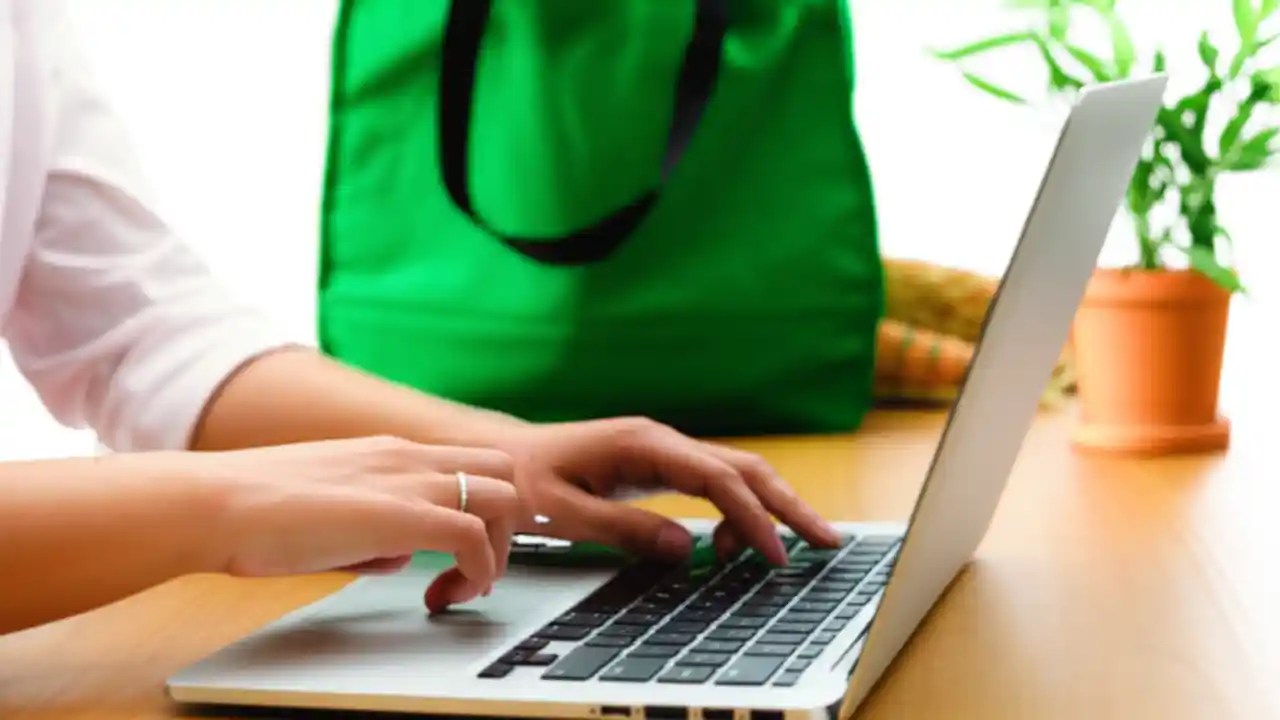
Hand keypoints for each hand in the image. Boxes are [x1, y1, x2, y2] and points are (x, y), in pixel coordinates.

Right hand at [189, 436, 519, 611]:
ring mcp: (409, 483)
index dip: (482, 508)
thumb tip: (401, 555)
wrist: (216, 504)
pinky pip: (472, 537)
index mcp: (391, 453)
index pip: (471, 463)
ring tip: (465, 586)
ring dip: (498, 549)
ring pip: (503, 498)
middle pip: (504, 473)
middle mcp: (409, 458)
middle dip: (505, 524)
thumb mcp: (331, 515)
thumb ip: (374, 530)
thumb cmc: (257, 514)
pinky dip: (476, 570)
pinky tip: (446, 594)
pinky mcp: (401, 515)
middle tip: (476, 567)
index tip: (466, 550)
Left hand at [500, 417, 840, 565]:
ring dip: (768, 508)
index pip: (718, 477)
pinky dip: (735, 513)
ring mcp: (665, 451)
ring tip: (788, 551)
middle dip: (788, 504)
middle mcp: (663, 440)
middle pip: (744, 467)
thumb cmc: (528, 480)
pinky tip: (732, 547)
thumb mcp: (564, 512)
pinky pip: (713, 485)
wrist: (504, 458)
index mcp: (645, 444)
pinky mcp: (661, 465)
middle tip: (827, 541)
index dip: (753, 516)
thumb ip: (625, 528)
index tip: (775, 554)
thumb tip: (689, 549)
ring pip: (735, 473)